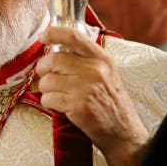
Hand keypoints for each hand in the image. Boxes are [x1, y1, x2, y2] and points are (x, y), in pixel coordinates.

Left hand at [37, 25, 149, 165]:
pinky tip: (58, 105)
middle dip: (43, 68)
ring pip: (47, 80)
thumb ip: (86, 59)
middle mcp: (94, 70)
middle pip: (53, 60)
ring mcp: (85, 88)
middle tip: (46, 75)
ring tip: (56, 94)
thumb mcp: (106, 73)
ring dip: (45, 89)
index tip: (44, 36)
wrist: (123, 131)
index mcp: (101, 58)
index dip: (54, 33)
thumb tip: (57, 46)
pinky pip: (48, 98)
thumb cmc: (110, 101)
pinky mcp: (78, 106)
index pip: (73, 36)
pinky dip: (48, 103)